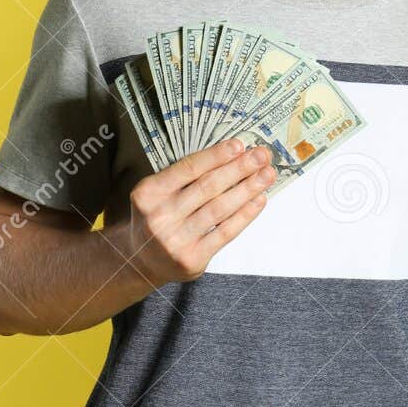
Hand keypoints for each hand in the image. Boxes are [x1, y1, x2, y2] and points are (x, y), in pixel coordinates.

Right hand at [124, 137, 273, 285]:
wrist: (141, 261)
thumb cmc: (157, 218)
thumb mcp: (157, 194)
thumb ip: (185, 178)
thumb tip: (231, 156)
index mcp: (148, 193)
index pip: (188, 169)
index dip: (216, 155)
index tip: (239, 145)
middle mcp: (159, 217)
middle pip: (208, 187)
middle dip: (239, 168)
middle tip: (262, 155)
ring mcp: (175, 240)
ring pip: (219, 209)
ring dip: (248, 189)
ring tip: (267, 175)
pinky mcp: (192, 259)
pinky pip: (225, 232)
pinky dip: (245, 214)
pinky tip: (259, 200)